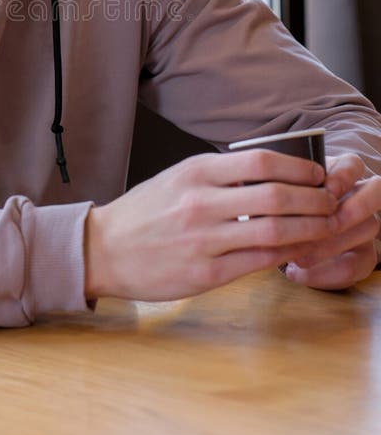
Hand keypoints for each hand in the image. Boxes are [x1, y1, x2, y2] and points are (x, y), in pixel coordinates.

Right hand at [85, 149, 337, 300]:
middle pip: (275, 195)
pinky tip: (298, 250)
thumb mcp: (178, 177)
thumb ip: (219, 173)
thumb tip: (270, 172)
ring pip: (273, 230)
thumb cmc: (144, 212)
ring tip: (325, 225)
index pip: (261, 161)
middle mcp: (201, 202)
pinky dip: (285, 254)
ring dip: (308, 228)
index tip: (317, 173)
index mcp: (195, 172)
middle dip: (313, 199)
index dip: (298, 167)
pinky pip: (258, 261)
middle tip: (330, 201)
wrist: (104, 249)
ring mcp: (203, 239)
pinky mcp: (205, 273)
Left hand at [281, 154, 380, 288]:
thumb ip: (277, 184)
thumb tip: (263, 185)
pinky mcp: (361, 254)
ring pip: (369, 227)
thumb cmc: (277, 203)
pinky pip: (357, 265)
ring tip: (297, 255)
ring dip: (332, 244)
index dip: (344, 176)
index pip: (352, 164)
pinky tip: (296, 273)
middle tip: (327, 223)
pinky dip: (326, 274)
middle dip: (355, 208)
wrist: (279, 232)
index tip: (326, 189)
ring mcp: (361, 225)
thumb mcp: (276, 189)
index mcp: (335, 173)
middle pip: (376, 192)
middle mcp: (355, 196)